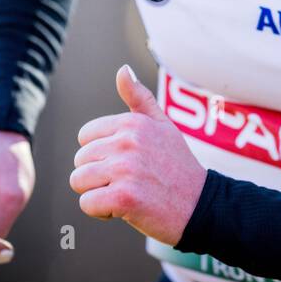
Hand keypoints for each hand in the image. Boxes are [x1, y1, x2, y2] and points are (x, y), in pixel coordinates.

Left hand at [70, 64, 208, 246]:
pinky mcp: (123, 197)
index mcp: (132, 123)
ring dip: (98, 193)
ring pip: (79, 181)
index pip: (86, 137)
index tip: (126, 162)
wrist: (201, 205)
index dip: (101, 154)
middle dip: (98, 175)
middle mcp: (127, 142)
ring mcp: (125, 169)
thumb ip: (139, 97)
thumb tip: (122, 70)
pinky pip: (87, 204)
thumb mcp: (163, 125)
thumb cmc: (178, 166)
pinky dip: (101, 212)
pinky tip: (125, 209)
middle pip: (80, 161)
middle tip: (129, 181)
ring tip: (126, 193)